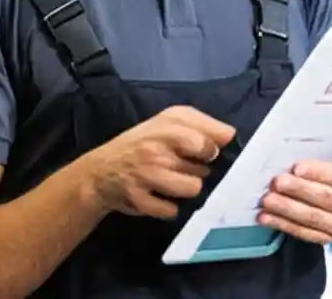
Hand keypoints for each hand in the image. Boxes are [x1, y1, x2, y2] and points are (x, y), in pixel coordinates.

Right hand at [84, 106, 235, 219]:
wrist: (100, 172)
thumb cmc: (142, 143)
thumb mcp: (168, 122)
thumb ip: (202, 125)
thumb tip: (230, 136)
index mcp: (166, 124)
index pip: (205, 142)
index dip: (210, 151)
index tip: (203, 153)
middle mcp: (156, 147)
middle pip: (203, 169)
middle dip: (197, 170)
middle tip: (182, 167)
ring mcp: (146, 174)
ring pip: (192, 189)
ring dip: (187, 189)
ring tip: (173, 182)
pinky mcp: (139, 199)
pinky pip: (173, 210)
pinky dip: (170, 207)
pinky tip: (159, 197)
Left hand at [257, 148, 331, 244]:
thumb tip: (309, 131)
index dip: (318, 172)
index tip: (297, 167)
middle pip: (324, 198)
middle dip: (298, 189)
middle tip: (276, 182)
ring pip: (312, 218)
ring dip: (287, 209)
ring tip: (267, 200)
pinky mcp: (327, 239)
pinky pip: (303, 233)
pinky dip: (283, 225)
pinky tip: (265, 217)